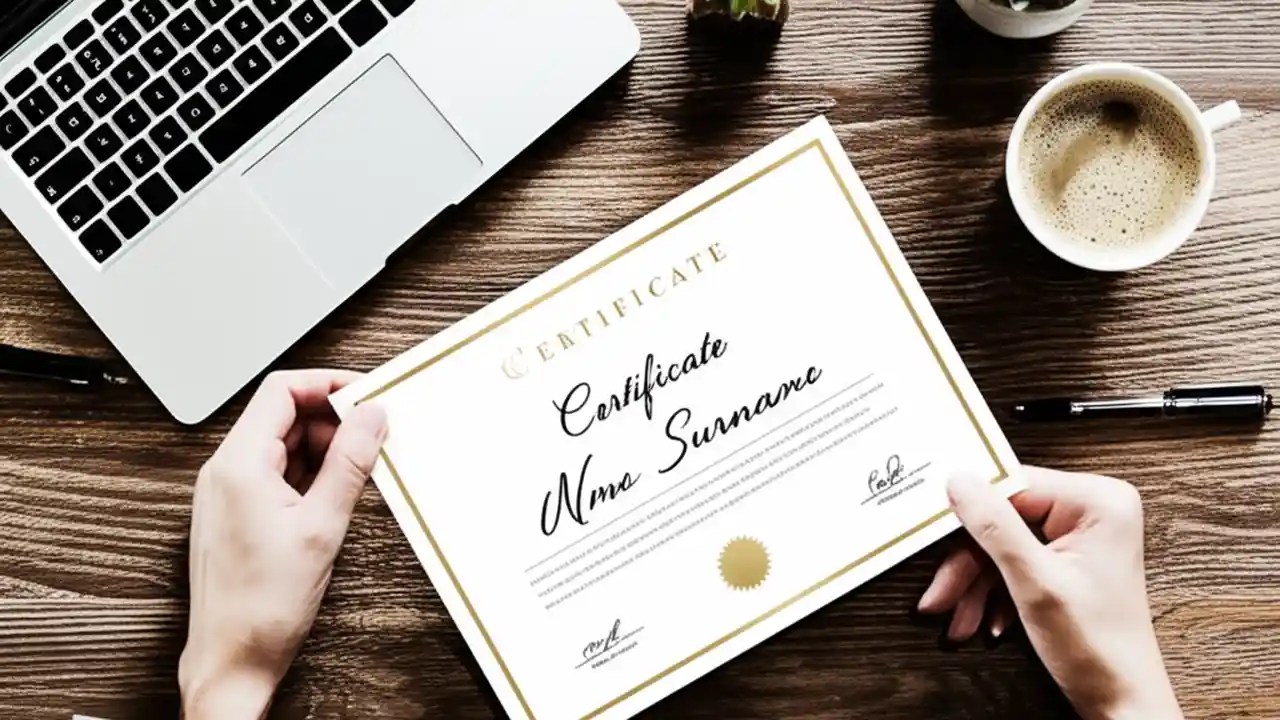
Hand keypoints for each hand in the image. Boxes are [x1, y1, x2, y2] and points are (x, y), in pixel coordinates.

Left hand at [179, 370, 387, 719]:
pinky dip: (309, 474)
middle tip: (373, 438)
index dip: (328, 384)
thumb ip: (350, 463)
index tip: (367, 396)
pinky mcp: (236, 512)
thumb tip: (372, 416)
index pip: (282, 390)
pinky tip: (334, 497)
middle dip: (332, 419)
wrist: (231, 658)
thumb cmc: (263, 605)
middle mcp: (225, 471)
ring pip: (282, 444)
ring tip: (358, 474)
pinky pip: (276, 472)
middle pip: (283, 414)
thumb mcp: (322, 526)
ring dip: (323, 448)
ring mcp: (228, 492)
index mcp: (238, 464)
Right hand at [918, 467, 1182, 719]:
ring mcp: (1081, 534)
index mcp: (1098, 502)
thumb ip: (995, 527)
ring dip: (975, 584)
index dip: (969, 515)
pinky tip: (984, 619)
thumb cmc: (1099, 649)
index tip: (932, 537)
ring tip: (957, 618)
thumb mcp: (1035, 583)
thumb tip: (959, 481)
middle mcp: (1093, 509)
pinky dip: (994, 591)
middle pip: (1003, 517)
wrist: (1121, 701)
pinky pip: (1016, 559)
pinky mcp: (1069, 557)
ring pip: (1003, 543)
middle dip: (968, 564)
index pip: (1012, 486)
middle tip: (940, 595)